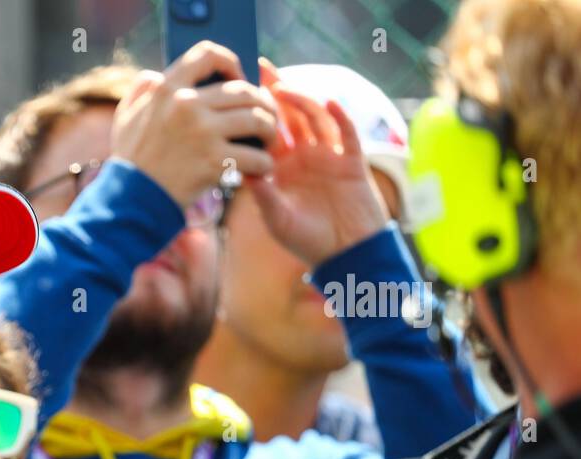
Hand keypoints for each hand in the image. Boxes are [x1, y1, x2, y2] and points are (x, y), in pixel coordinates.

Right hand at [111, 41, 277, 209]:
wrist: (131, 201)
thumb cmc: (130, 160)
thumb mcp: (125, 116)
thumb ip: (141, 90)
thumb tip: (156, 76)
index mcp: (166, 89)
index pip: (207, 54)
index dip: (230, 62)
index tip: (238, 77)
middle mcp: (187, 105)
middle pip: (243, 91)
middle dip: (262, 102)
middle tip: (265, 116)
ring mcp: (203, 133)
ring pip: (257, 119)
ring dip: (270, 130)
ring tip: (268, 140)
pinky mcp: (214, 162)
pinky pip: (255, 156)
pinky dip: (264, 163)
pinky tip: (261, 168)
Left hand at [244, 63, 389, 267]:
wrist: (346, 254)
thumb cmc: (307, 242)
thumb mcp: (277, 220)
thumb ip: (263, 194)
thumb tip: (243, 168)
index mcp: (282, 169)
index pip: (266, 134)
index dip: (256, 114)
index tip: (239, 93)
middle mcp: (304, 157)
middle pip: (290, 118)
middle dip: (276, 94)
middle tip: (258, 70)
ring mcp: (329, 156)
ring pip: (316, 120)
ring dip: (302, 102)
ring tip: (285, 89)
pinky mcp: (353, 161)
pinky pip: (348, 134)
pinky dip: (340, 118)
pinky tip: (329, 103)